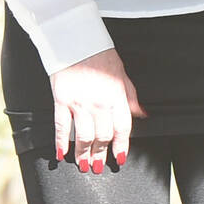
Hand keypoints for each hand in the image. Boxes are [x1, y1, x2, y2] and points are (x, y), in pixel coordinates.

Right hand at [50, 47, 147, 172]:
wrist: (75, 38)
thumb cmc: (99, 53)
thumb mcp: (121, 73)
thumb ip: (130, 96)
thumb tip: (142, 114)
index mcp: (116, 95)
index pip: (122, 128)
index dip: (121, 146)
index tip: (119, 158)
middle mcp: (100, 102)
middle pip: (102, 136)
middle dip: (100, 154)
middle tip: (98, 166)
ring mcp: (80, 102)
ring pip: (83, 136)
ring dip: (83, 154)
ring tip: (83, 164)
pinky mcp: (62, 99)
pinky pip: (62, 126)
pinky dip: (61, 141)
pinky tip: (62, 152)